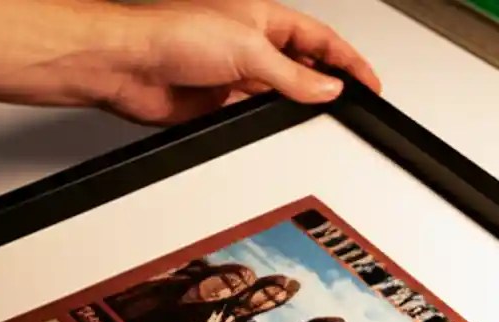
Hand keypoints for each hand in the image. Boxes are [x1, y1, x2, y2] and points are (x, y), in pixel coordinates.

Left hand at [99, 0, 382, 123]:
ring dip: (295, 106)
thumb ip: (293, 74)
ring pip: (279, 95)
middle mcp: (250, 45)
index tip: (370, 82)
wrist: (128, 64)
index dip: (348, 60)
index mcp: (263, 18)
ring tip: (314, 118)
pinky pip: (253, 117)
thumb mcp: (249, 49)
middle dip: (325, 85)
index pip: (320, 39)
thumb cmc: (174, 33)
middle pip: (302, 68)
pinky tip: (274, 127)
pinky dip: (267, 124)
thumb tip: (327, 87)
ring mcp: (234, 75)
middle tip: (349, 105)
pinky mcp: (218, 104)